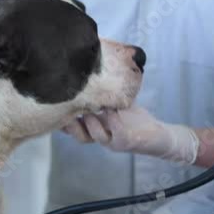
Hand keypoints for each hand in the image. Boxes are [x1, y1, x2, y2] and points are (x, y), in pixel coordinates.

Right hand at [62, 106, 199, 164]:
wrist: (160, 136)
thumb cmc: (136, 120)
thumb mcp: (115, 105)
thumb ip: (102, 95)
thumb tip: (90, 72)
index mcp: (96, 129)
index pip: (72, 128)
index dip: (62, 119)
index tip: (54, 106)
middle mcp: (101, 137)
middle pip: (79, 135)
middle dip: (70, 122)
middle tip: (67, 106)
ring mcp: (112, 141)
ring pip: (93, 134)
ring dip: (91, 119)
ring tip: (92, 105)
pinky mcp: (126, 141)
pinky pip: (115, 130)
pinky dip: (112, 118)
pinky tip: (112, 108)